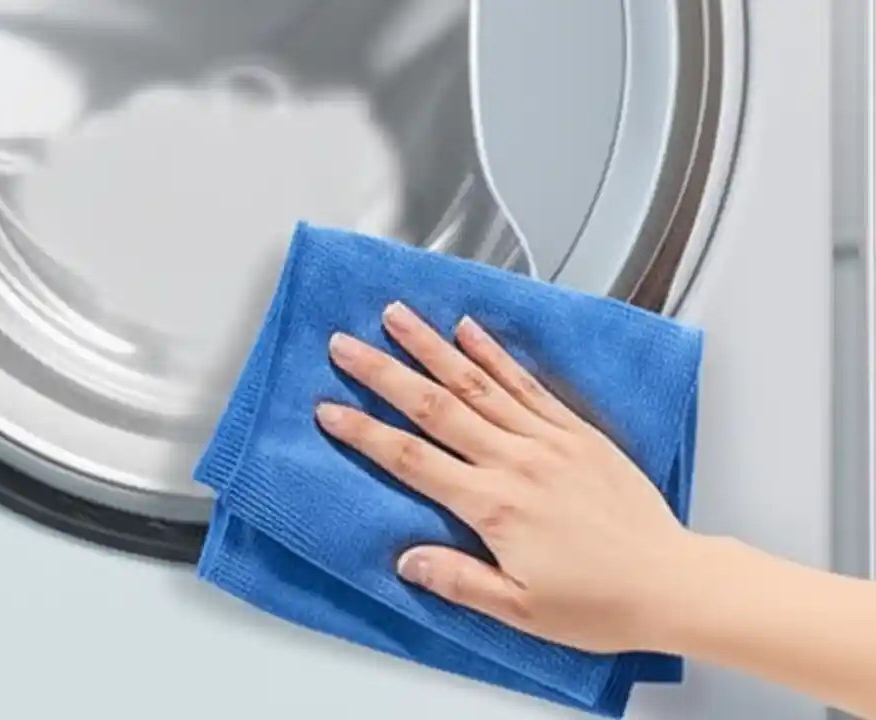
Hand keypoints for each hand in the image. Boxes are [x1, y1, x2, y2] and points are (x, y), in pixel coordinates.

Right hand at [314, 302, 696, 653]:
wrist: (671, 582)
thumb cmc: (599, 601)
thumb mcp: (519, 608)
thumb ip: (459, 579)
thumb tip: (408, 559)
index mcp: (494, 505)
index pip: (412, 459)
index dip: (366, 432)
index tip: (330, 410)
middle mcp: (517, 461)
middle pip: (435, 406)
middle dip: (384, 372)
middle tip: (345, 344)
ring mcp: (547, 440)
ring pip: (477, 382)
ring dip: (431, 346)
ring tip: (396, 315)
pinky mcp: (576, 432)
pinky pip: (527, 384)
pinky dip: (495, 354)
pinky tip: (468, 330)